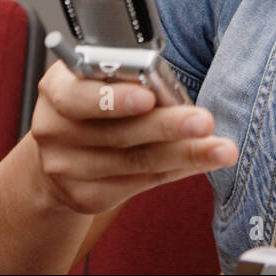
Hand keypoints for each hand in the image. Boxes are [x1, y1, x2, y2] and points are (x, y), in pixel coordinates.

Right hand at [28, 59, 238, 214]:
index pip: (78, 96)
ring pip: (136, 162)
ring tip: (221, 148)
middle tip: (204, 121)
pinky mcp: (86, 197)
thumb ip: (126, 79)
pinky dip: (178, 169)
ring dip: (185, 154)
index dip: (113, 99)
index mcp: (56, 90)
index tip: (149, 96)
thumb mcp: (98, 78)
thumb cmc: (93, 103)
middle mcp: (54, 131)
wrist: (62, 153)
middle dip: (166, 126)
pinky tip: (204, 160)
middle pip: (117, 132)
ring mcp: (66, 169)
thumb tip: (170, 90)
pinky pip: (141, 182)